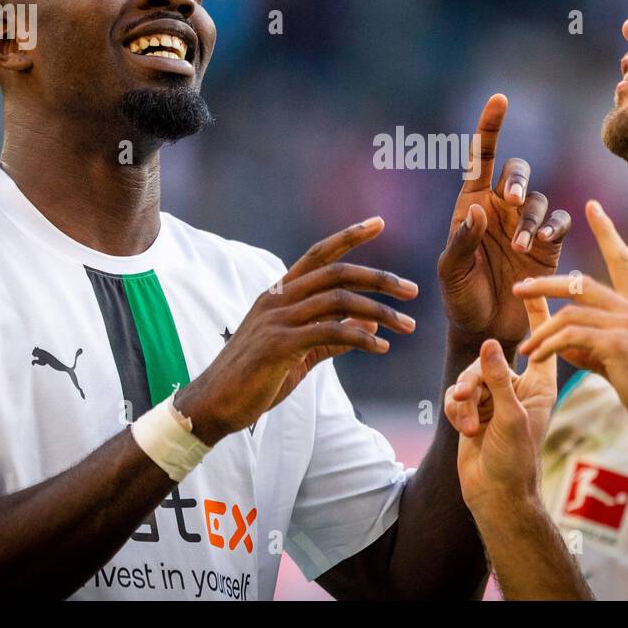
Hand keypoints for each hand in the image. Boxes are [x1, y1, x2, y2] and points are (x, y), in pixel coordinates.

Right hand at [177, 217, 417, 442]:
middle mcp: (278, 298)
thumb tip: (369, 320)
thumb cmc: (256, 377)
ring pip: (339, 301)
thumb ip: (332, 335)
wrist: (215, 405)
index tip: (379, 222)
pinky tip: (381, 347)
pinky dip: (361, 338)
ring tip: (407, 326)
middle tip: (412, 291)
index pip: (319, 254)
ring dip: (379, 312)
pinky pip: (331, 333)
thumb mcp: (299, 351)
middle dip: (379, 279)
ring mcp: (277, 319)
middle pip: (337, 273)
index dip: (349, 236)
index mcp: (280, 292)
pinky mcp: (279, 344)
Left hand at [437, 93, 570, 349]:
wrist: (487, 329)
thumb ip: (462, 241)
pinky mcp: (549, 246)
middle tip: (511, 201)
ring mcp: (525, 226)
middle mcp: (500, 209)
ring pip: (538, 201)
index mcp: (471, 205)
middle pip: (516, 173)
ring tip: (520, 248)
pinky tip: (543, 244)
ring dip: (531, 220)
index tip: (500, 100)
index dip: (490, 127)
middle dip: (517, 181)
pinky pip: (558, 223)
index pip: (482, 157)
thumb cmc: (461, 299)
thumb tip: (480, 211)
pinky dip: (552, 228)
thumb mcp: (451, 272)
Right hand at [444, 297, 556, 511]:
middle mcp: (518, 388)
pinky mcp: (475, 412)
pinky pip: (458, 396)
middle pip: (490, 358)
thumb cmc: (515, 460)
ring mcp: (495, 399)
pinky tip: (465, 430)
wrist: (496, 495)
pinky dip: (458, 411)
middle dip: (475, 375)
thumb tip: (490, 342)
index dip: (537, 313)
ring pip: (469, 376)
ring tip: (468, 419)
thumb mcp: (510, 416)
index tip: (526, 287)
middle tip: (468, 394)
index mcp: (540, 384)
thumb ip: (498, 378)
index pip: (541, 340)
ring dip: (464, 397)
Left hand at [513, 200, 627, 443]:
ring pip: (570, 311)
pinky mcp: (618, 342)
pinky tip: (537, 357)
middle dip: (546, 284)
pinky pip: (571, 335)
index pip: (621, 258)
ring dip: (542, 330)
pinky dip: (549, 345)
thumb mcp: (616, 360)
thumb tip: (561, 342)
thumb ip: (589, 346)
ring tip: (525, 347)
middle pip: (581, 282)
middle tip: (519, 289)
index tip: (592, 206)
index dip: (606, 230)